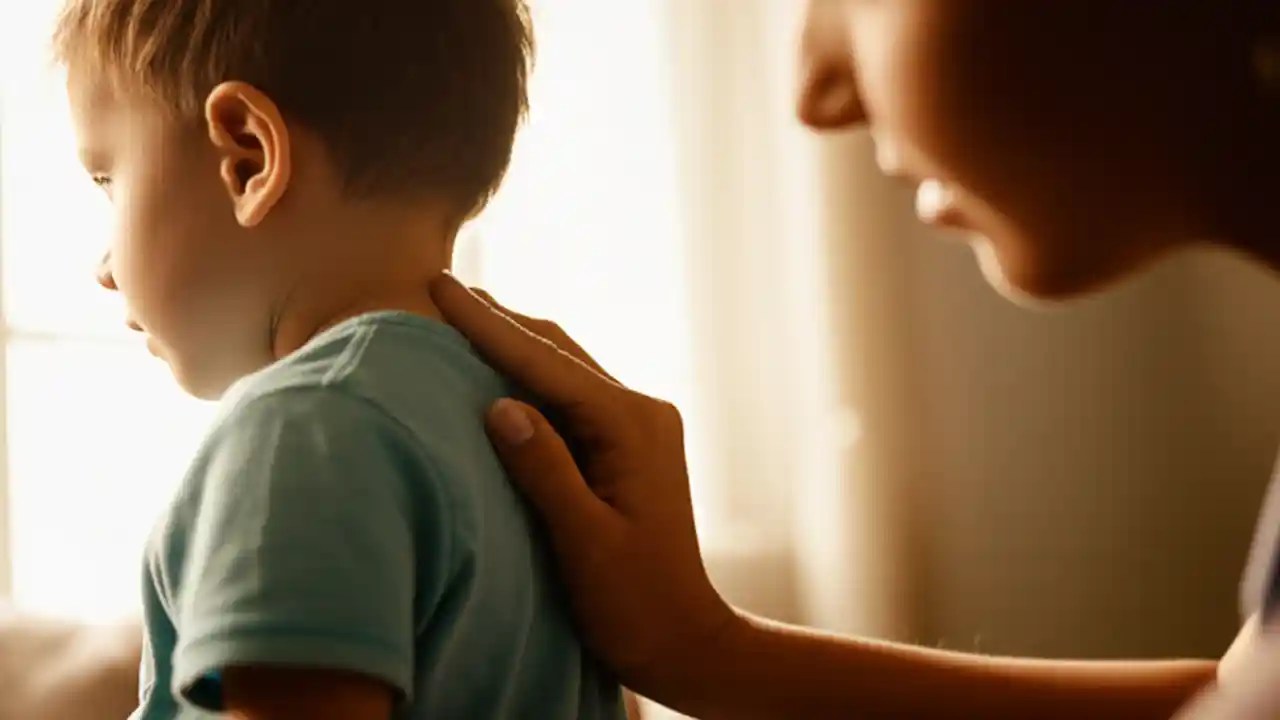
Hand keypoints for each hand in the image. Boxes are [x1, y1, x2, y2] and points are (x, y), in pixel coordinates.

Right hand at [429, 273, 741, 693]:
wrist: (683, 638)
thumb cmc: (635, 601)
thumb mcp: (584, 541)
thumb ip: (544, 470)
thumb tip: (498, 403)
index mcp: (632, 427)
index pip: (547, 364)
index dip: (489, 325)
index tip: (441, 287)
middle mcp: (641, 413)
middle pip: (559, 352)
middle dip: (500, 321)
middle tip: (444, 289)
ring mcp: (639, 428)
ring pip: (566, 370)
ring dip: (515, 344)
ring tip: (464, 315)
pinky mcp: (629, 447)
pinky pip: (573, 398)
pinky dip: (532, 378)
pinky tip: (501, 372)